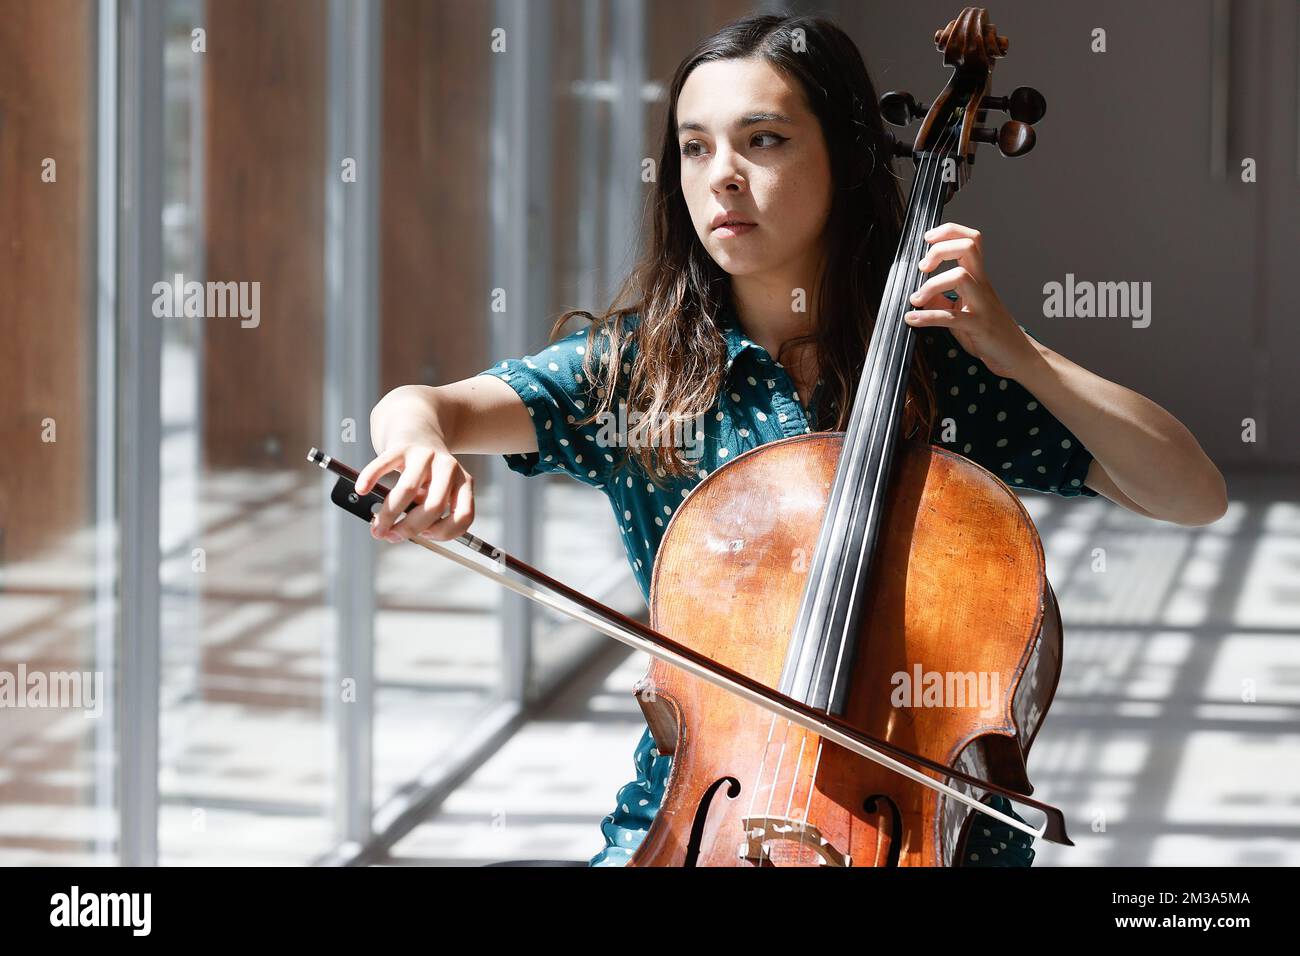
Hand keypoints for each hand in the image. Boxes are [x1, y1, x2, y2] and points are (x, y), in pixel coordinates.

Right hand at [353, 439, 475, 543]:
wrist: (419, 430)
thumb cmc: (427, 473)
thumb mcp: (439, 492)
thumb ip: (426, 513)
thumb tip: (399, 534)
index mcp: (464, 483)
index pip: (463, 516)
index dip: (445, 532)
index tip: (426, 536)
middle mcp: (448, 468)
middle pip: (434, 507)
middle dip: (410, 529)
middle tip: (392, 537)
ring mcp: (425, 456)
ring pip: (408, 489)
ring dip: (389, 515)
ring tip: (378, 528)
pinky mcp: (402, 446)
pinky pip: (384, 464)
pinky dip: (371, 478)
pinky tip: (362, 490)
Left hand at [904, 221, 1039, 380]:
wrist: (1016, 356)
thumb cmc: (991, 333)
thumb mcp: (962, 313)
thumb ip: (943, 301)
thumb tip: (920, 295)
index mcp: (979, 279)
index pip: (971, 241)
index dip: (950, 232)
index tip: (929, 238)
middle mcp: (982, 286)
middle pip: (967, 248)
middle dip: (940, 250)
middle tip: (923, 266)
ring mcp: (982, 305)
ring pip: (959, 277)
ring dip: (931, 285)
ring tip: (916, 299)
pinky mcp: (979, 326)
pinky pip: (951, 317)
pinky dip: (927, 317)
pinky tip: (913, 319)